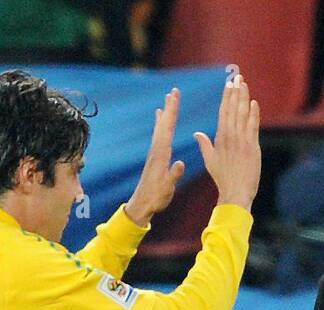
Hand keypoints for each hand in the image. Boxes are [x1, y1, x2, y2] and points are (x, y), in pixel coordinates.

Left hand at [124, 87, 185, 225]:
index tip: (175, 97)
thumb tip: (181, 163)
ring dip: (165, 113)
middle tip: (173, 91)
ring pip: (161, 128)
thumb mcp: (167, 189)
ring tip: (167, 99)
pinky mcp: (155, 156)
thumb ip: (174, 175)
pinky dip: (161, 124)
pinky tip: (160, 119)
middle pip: (164, 124)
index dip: (172, 112)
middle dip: (170, 107)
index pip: (168, 129)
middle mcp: (157, 150)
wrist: (142, 204)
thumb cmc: (156, 198)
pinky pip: (159, 135)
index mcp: (161, 155)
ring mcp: (155, 153)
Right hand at [194, 73, 260, 210]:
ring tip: (245, 84)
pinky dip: (254, 113)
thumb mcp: (210, 161)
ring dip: (244, 97)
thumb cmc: (222, 179)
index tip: (228, 84)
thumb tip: (197, 134)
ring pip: (244, 114)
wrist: (235, 193)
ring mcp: (243, 141)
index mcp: (220, 138)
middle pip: (233, 109)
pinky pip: (253, 126)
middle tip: (238, 77)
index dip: (226, 97)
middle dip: (236, 91)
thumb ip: (204, 144)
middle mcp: (231, 136)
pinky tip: (254, 103)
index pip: (224, 112)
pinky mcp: (253, 147)